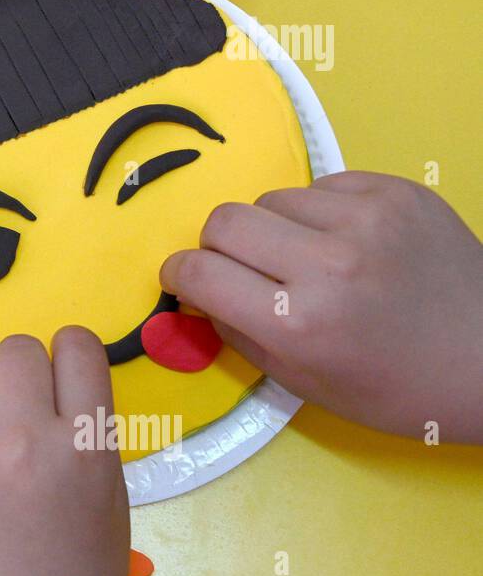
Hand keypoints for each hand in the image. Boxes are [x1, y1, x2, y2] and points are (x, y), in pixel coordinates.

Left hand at [0, 329, 129, 575]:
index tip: (62, 367)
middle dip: (22, 375)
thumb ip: (85, 432)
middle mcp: (20, 445)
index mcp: (82, 449)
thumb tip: (58, 379)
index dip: (69, 353)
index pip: (75, 346)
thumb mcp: (107, 500)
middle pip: (14, 350)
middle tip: (22, 410)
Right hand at [162, 171, 482, 442]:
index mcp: (299, 323)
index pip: (199, 272)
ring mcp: (367, 221)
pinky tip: (348, 243)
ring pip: (272, 199)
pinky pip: (323, 185)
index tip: (183, 278)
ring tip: (308, 258)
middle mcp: (328, 264)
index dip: (179, 274)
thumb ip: (238, 334)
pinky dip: (321, 212)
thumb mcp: (304, 383)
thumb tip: (196, 293)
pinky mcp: (398, 192)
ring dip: (274, 228)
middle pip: (225, 221)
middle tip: (242, 268)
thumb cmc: (397, 389)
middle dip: (218, 246)